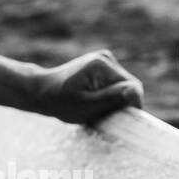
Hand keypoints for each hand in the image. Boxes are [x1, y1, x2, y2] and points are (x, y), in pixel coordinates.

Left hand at [30, 49, 144, 124]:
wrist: (43, 91)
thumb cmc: (61, 102)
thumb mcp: (86, 106)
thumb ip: (111, 99)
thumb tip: (136, 92)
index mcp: (102, 65)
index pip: (133, 87)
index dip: (131, 106)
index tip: (119, 120)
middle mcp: (106, 58)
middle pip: (129, 86)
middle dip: (121, 103)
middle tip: (103, 115)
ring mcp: (105, 60)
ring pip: (124, 86)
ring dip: (115, 100)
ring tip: (96, 107)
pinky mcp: (103, 66)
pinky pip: (116, 84)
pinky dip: (110, 95)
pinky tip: (95, 100)